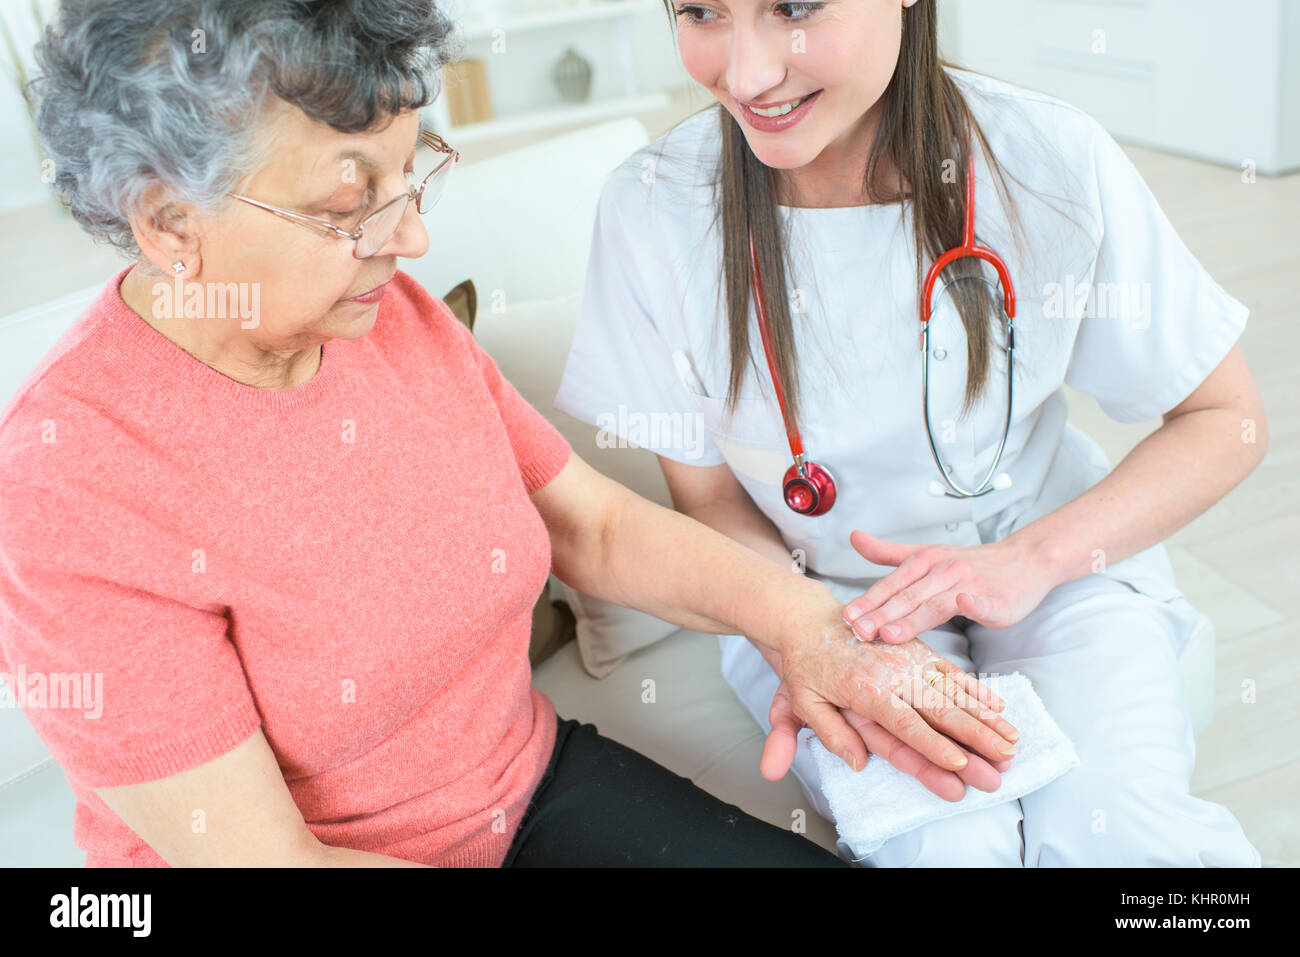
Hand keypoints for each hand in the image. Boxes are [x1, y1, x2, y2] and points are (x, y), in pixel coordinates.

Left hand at [760, 589, 1019, 778]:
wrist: (810, 618)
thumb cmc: (806, 664)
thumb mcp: (803, 700)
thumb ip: (830, 732)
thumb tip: (857, 764)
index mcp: (865, 689)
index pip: (903, 723)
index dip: (932, 744)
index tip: (958, 763)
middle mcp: (893, 673)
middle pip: (940, 709)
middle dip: (976, 736)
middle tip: (1005, 758)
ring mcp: (909, 660)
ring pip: (954, 691)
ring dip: (985, 717)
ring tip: (1013, 738)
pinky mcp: (918, 650)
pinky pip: (951, 671)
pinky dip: (976, 690)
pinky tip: (998, 706)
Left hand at [842, 530, 1057, 643]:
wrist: (1024, 559)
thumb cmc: (971, 563)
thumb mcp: (926, 554)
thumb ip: (889, 553)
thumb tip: (854, 537)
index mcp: (924, 562)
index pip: (891, 584)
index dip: (868, 601)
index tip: (846, 617)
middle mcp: (943, 570)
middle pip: (908, 596)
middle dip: (880, 615)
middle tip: (858, 632)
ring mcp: (970, 583)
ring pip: (936, 603)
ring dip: (912, 618)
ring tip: (889, 634)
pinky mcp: (996, 598)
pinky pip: (983, 601)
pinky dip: (974, 602)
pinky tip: (964, 602)